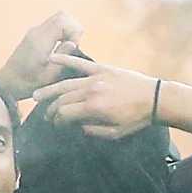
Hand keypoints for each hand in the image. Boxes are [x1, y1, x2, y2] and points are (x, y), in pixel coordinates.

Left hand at [0, 12, 85, 99]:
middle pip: (62, 16)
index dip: (74, 31)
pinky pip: (52, 26)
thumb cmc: (28, 83)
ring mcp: (34, 32)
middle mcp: (36, 32)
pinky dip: (60, 32)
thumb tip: (73, 43)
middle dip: (73, 28)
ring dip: (67, 30)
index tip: (74, 46)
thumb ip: (63, 57)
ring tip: (67, 48)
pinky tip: (59, 48)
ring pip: (57, 19)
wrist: (8, 82)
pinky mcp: (33, 35)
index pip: (63, 21)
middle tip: (73, 46)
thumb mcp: (48, 75)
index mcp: (40, 41)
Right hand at [33, 53, 161, 139]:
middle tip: (46, 116)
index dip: (56, 120)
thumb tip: (76, 127)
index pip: (64, 113)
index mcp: (93, 108)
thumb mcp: (114, 133)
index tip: (55, 125)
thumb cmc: (136, 119)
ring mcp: (96, 78)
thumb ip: (92, 131)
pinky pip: (80, 64)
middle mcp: (91, 91)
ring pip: (66, 83)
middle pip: (62, 99)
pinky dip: (65, 59)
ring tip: (37, 96)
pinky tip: (51, 58)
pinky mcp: (102, 69)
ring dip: (49, 90)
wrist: (155, 99)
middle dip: (51, 109)